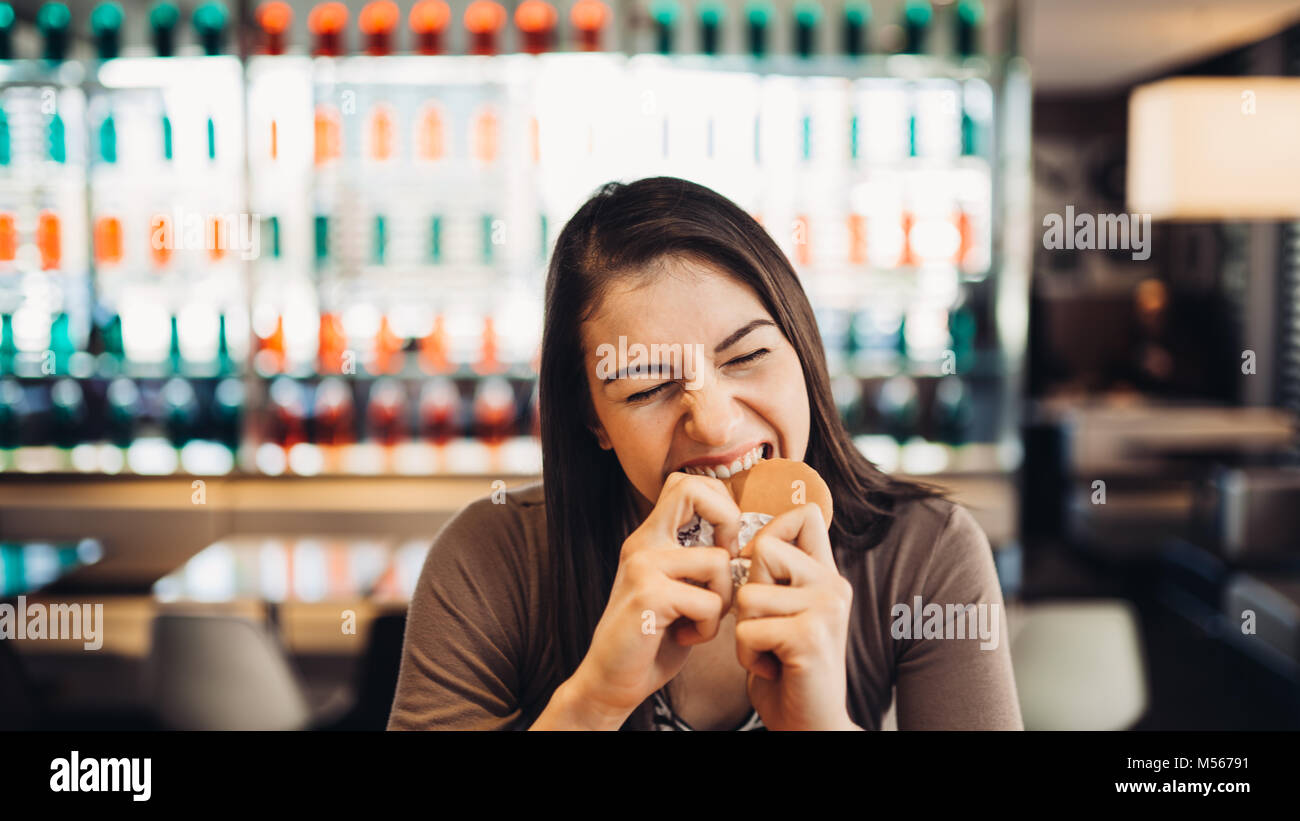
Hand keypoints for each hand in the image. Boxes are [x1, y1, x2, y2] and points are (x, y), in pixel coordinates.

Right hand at [568, 472, 741, 725]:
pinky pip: (709, 603)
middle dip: (729, 523)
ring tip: (700, 620)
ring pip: (719, 560)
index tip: (724, 546)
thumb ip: (696, 562)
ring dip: (723, 599)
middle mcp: (643, 543)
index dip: (720, 504)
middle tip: (723, 568)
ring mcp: (643, 566)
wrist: (609, 682)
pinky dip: (708, 628)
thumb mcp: (676, 589)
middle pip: (696, 489)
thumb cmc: (652, 640)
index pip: (688, 483)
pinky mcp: (648, 596)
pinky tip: (686, 638)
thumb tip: (744, 545)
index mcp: (651, 537)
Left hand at [732, 503, 858, 730]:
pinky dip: (747, 655)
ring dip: (744, 631)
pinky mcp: (810, 636)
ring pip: (747, 593)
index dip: (771, 529)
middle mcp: (832, 585)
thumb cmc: (786, 670)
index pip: (806, 515)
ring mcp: (825, 608)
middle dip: (747, 591)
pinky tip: (772, 668)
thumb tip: (746, 538)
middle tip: (768, 628)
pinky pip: (746, 629)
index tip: (759, 567)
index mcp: (827, 575)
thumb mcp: (783, 613)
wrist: (811, 725)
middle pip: (763, 548)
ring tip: (770, 651)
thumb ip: (777, 577)